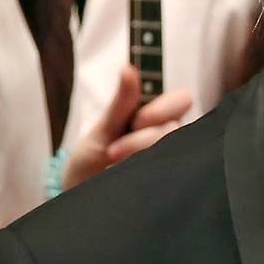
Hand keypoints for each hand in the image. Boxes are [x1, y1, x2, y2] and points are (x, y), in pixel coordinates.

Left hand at [63, 63, 193, 188]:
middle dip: (141, 139)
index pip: (183, 100)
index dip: (164, 108)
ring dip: (138, 157)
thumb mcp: (102, 129)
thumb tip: (128, 68)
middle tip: (113, 151)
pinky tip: (126, 180)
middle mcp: (170, 136)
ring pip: (172, 151)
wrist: (81, 195)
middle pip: (175, 128)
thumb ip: (120, 103)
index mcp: (158, 115)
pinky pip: (170, 176)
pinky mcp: (167, 184)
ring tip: (113, 167)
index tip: (138, 120)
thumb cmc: (92, 158)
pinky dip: (144, 177)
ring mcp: (170, 160)